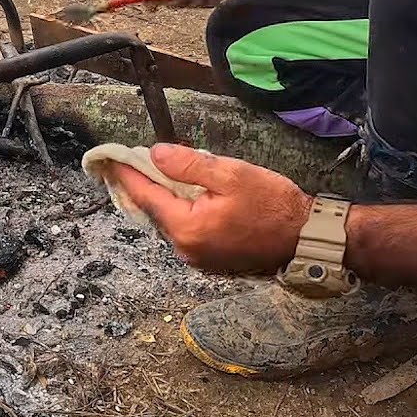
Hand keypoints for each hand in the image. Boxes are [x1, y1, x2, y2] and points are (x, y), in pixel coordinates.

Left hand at [110, 144, 311, 273]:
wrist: (307, 239)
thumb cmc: (274, 206)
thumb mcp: (231, 174)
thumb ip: (188, 164)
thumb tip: (155, 154)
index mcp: (187, 228)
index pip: (145, 196)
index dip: (127, 174)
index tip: (109, 158)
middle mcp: (185, 249)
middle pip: (154, 210)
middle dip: (146, 184)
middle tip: (136, 159)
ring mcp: (197, 259)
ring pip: (169, 221)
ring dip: (166, 198)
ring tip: (165, 172)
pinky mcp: (209, 262)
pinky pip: (185, 232)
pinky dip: (181, 212)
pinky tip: (189, 196)